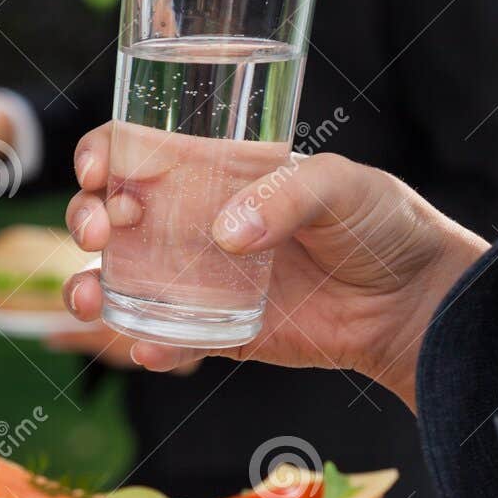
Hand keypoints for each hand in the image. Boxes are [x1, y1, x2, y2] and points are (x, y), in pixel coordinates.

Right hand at [63, 122, 487, 410]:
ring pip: (121, 280)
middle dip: (85, 218)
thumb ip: (289, 196)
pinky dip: (147, 345)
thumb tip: (228, 236)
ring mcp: (199, 279)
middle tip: (101, 230)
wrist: (413, 302)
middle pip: (111, 214)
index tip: (97, 169)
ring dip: (90, 287)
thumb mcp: (344, 185)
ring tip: (90, 298)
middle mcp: (193, 222)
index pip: (138, 151)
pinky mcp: (218, 330)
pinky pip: (167, 338)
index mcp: (213, 171)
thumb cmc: (382, 224)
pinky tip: (149, 347)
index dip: (101, 154)